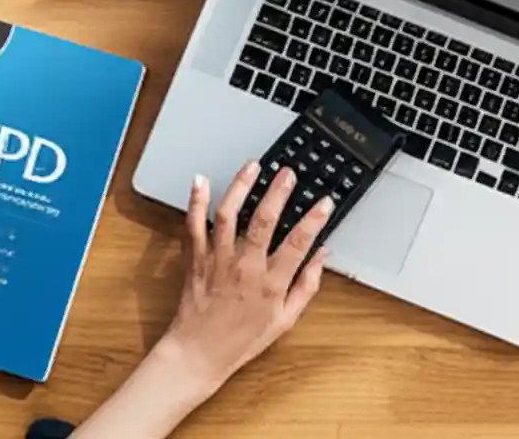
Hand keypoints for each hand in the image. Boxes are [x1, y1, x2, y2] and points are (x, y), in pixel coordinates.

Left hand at [161, 162, 331, 391]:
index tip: (324, 202)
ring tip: (252, 167)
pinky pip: (193, 225)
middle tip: (287, 173)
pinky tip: (201, 181)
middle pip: (263, 221)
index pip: (297, 243)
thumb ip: (307, 285)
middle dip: (278, 192)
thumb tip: (322, 256)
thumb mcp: (285, 320)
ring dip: (240, 187)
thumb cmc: (242, 339)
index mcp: (270, 283)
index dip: (314, 220)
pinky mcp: (196, 259)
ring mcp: (217, 260)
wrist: (198, 352)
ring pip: (228, 215)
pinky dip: (195, 202)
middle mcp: (244, 267)